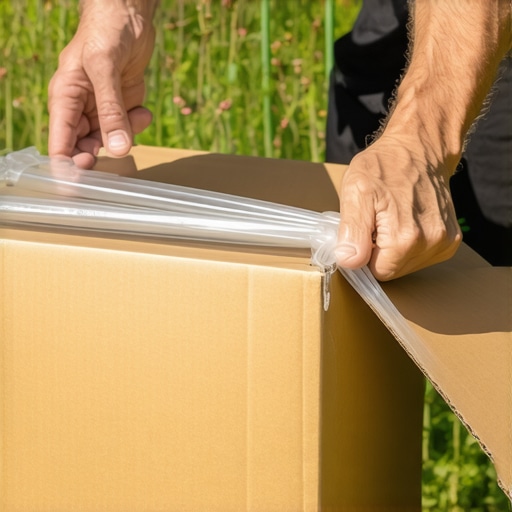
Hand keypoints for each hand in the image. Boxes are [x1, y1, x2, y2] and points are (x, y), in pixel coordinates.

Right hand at [48, 3, 155, 167]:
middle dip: (101, 156)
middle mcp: (80, 109)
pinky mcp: (121, 107)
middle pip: (83, 149)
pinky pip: (128, 129)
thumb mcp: (103, 67)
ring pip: (109, 142)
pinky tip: (144, 110)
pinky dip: (137, 125)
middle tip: (120, 151)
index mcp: (64, 99)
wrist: (128, 14)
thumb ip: (110, 109)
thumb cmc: (105, 31)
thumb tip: (118, 148)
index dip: (68, 168)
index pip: (59, 145)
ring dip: (125, 137)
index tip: (84, 183)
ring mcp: (102, 110)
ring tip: (137, 114)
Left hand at [335, 135, 461, 279]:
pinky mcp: (451, 240)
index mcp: (405, 238)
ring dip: (394, 249)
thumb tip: (348, 262)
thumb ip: (352, 230)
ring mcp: (445, 242)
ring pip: (406, 266)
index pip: (375, 273)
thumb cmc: (384, 166)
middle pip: (392, 271)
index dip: (364, 255)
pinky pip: (421, 257)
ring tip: (392, 218)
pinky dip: (410, 245)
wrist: (420, 149)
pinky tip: (408, 220)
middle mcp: (430, 243)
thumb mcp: (356, 191)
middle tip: (377, 222)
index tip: (364, 231)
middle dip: (379, 252)